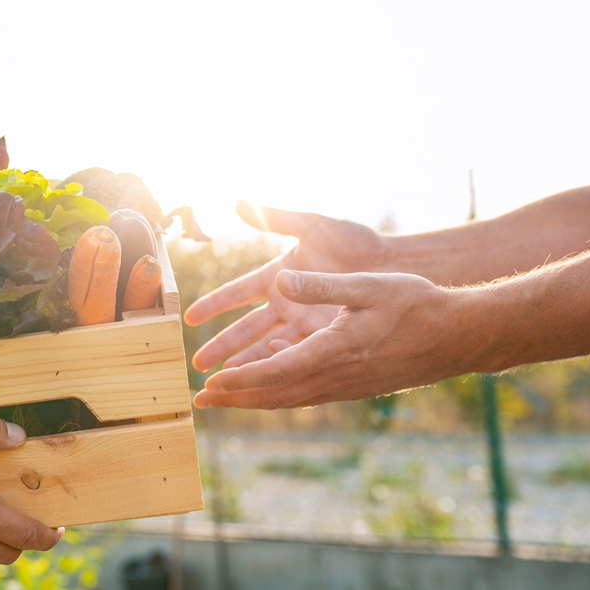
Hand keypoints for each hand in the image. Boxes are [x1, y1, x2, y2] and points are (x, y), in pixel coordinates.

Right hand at [185, 202, 389, 370]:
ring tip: (223, 382)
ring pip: (268, 347)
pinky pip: (296, 356)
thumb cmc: (355, 240)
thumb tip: (239, 203)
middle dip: (222, 347)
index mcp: (279, 275)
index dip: (214, 305)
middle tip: (197, 365)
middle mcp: (287, 301)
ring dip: (246, 364)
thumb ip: (278, 218)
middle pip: (247, 329)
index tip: (190, 318)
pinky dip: (278, 370)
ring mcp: (305, 321)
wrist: (398, 263)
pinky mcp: (324, 336)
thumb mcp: (314, 225)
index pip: (237, 293)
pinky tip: (261, 386)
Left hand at [193, 270, 471, 408]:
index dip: (240, 379)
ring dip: (253, 401)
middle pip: (274, 394)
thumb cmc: (415, 305)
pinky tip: (267, 391)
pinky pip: (306, 396)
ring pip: (289, 399)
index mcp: (334, 350)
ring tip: (223, 401)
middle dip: (235, 398)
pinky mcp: (353, 386)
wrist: (457, 337)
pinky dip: (278, 396)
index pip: (275, 371)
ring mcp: (345, 386)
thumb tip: (281, 278)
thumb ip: (321, 285)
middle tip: (200, 402)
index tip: (211, 382)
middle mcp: (336, 375)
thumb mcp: (367, 286)